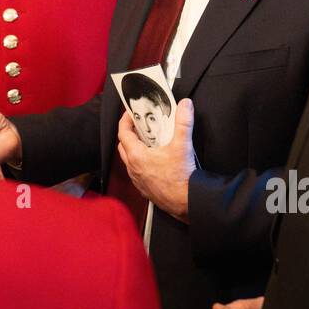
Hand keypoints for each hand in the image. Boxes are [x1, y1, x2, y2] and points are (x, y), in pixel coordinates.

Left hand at [116, 97, 196, 222]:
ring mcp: (137, 180)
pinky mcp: (144, 188)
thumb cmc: (180, 178)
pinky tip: (154, 160)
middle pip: (123, 146)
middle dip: (129, 133)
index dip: (125, 120)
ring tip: (148, 141)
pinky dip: (141, 162)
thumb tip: (185, 105)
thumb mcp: (182, 146)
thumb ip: (183, 122)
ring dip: (134, 149)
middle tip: (139, 125)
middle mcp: (133, 168)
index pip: (123, 133)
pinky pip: (136, 171)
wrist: (186, 203)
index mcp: (137, 156)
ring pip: (129, 160)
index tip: (130, 113)